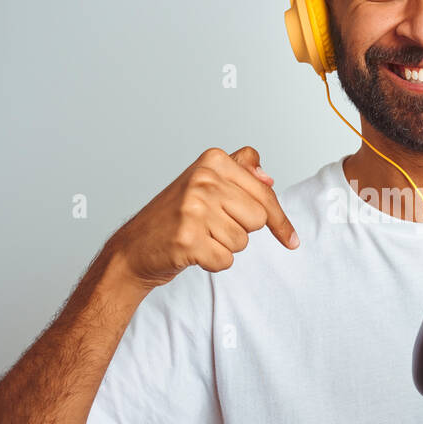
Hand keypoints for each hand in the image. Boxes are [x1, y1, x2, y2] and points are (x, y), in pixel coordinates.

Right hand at [112, 146, 298, 289]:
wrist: (132, 248)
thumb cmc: (173, 217)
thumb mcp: (203, 183)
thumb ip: (239, 172)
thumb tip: (268, 176)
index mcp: (212, 161)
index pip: (265, 193)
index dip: (280, 220)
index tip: (290, 238)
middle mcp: (202, 180)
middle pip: (258, 219)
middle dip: (241, 230)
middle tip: (212, 227)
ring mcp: (193, 209)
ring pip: (242, 241)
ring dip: (224, 247)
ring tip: (199, 236)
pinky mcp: (188, 239)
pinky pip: (226, 260)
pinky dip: (213, 263)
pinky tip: (193, 252)